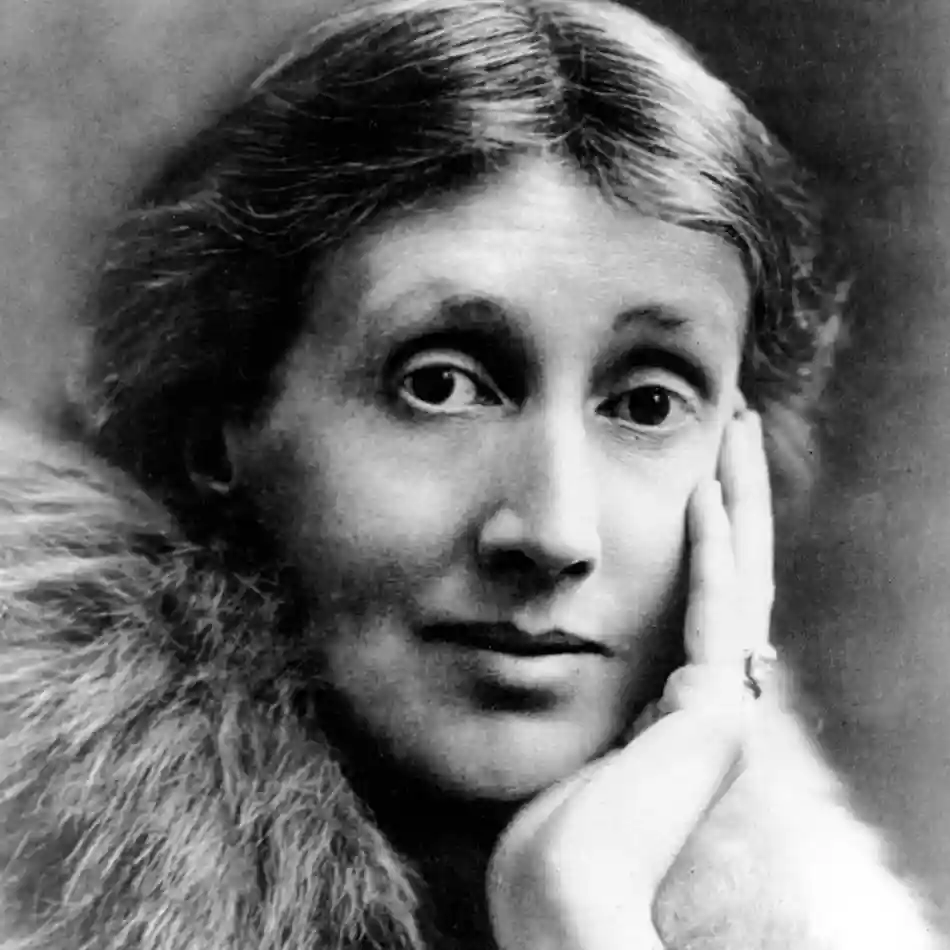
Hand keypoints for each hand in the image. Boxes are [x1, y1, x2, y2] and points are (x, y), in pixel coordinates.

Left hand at [486, 410, 775, 949]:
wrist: (561, 902)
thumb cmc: (542, 839)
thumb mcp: (562, 742)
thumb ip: (567, 695)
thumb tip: (524, 652)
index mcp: (677, 712)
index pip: (706, 604)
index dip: (709, 540)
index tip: (697, 482)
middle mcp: (711, 706)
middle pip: (737, 580)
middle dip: (738, 502)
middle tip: (733, 435)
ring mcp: (720, 712)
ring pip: (743, 584)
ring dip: (738, 504)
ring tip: (735, 437)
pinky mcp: (712, 717)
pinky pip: (715, 616)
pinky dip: (711, 554)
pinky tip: (704, 497)